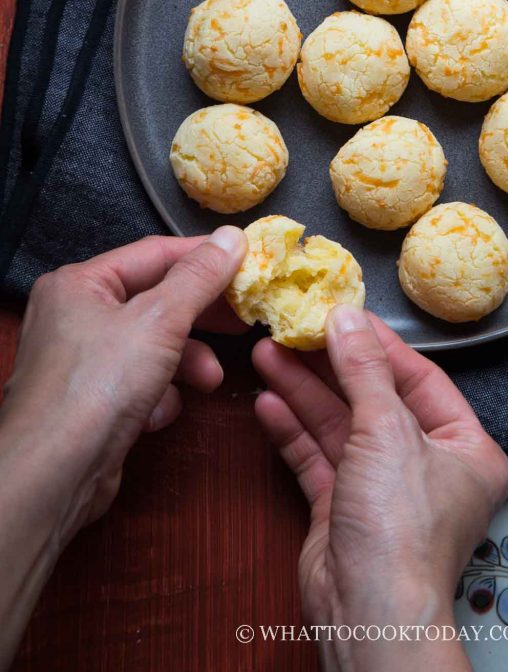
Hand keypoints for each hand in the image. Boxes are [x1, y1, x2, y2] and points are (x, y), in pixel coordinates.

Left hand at [0, 227, 247, 671]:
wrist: (53, 476)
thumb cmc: (101, 384)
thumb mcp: (161, 319)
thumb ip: (200, 276)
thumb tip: (233, 235)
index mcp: (81, 283)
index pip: (155, 253)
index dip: (206, 256)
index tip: (251, 262)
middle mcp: (74, 315)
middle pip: (155, 301)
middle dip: (200, 319)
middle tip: (243, 320)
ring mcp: (80, 360)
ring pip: (151, 346)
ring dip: (185, 363)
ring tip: (210, 381)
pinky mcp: (91, 402)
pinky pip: (137, 382)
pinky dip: (157, 395)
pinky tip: (158, 415)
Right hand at [253, 308, 507, 671]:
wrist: (370, 614)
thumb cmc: (402, 527)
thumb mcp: (386, 431)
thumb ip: (364, 370)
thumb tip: (346, 317)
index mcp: (466, 448)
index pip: (420, 379)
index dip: (379, 344)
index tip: (345, 311)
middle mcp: (429, 467)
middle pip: (375, 399)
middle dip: (332, 366)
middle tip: (297, 328)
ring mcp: (383, 490)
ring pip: (341, 427)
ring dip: (304, 392)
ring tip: (268, 353)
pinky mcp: (344, 512)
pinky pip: (318, 459)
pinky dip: (294, 431)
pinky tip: (268, 402)